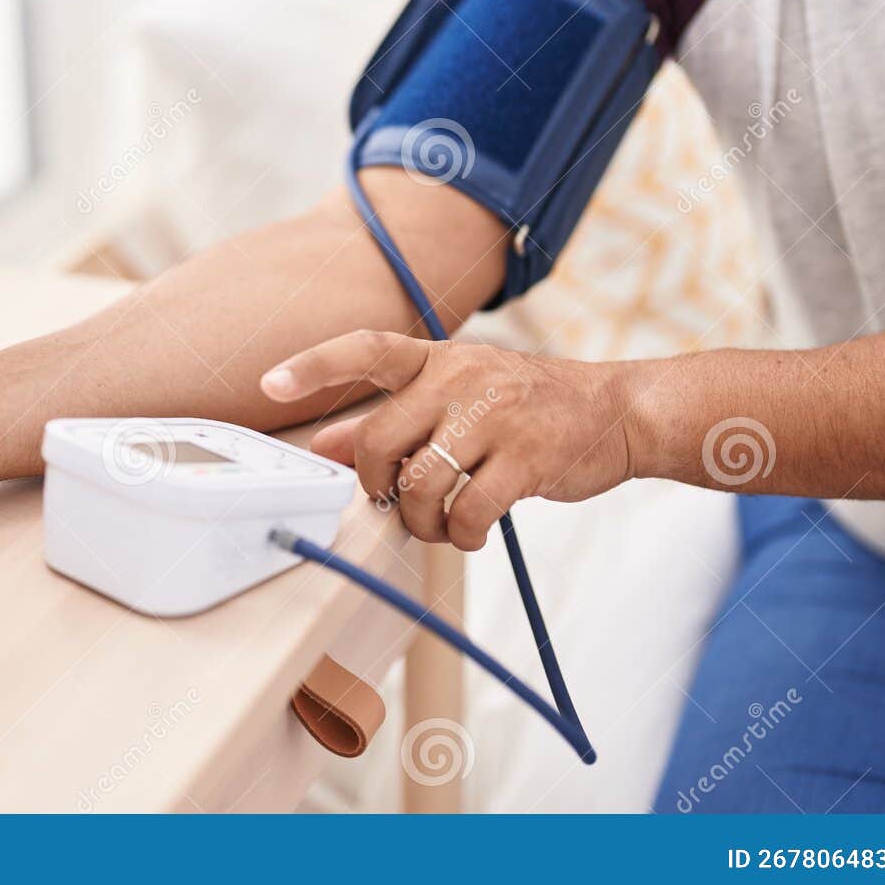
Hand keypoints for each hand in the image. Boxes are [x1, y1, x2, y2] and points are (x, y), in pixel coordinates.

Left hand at [259, 330, 632, 550]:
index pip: (365, 349)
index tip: (268, 384)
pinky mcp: (527, 457)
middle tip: (400, 501)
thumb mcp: (455, 398)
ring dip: (422, 521)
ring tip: (442, 524)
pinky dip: (462, 535)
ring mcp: (495, 415)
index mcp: (437, 359)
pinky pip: (468, 512)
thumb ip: (387, 420)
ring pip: (420, 484)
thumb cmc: (524, 408)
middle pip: (379, 440)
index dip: (313, 366)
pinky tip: (475, 531)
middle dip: (379, 485)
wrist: (615, 411)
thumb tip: (320, 443)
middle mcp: (461, 378)